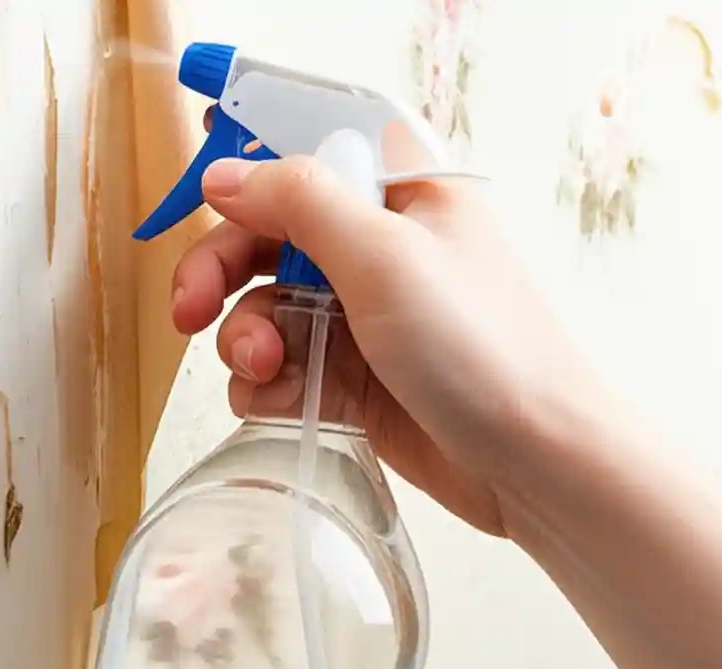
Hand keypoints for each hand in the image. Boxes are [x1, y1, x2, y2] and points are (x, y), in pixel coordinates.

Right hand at [171, 120, 609, 536]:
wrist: (533, 464)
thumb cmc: (481, 347)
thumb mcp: (385, 255)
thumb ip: (299, 201)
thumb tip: (224, 175)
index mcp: (397, 192)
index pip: (308, 151)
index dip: (250, 166)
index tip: (205, 196)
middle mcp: (374, 247)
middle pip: (264, 235)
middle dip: (219, 271)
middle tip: (189, 308)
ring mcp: (359, 314)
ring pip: (261, 307)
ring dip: (244, 338)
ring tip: (264, 367)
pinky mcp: (349, 376)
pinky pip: (278, 367)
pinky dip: (267, 384)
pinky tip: (283, 400)